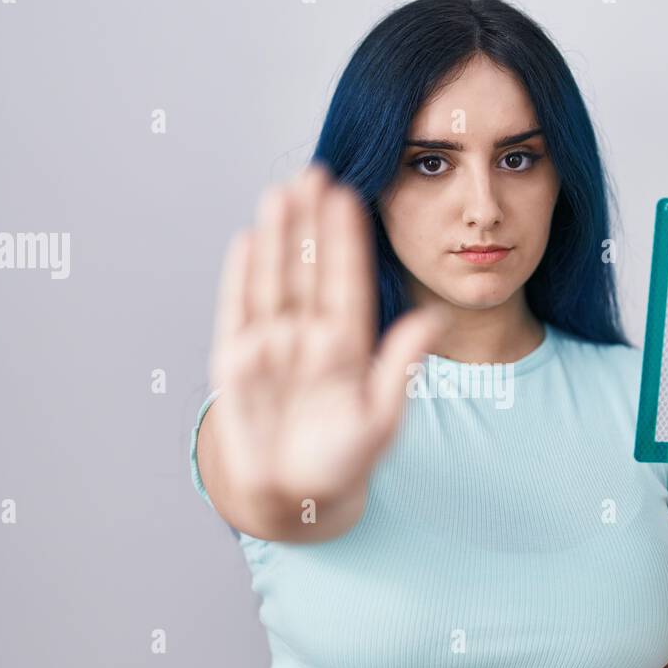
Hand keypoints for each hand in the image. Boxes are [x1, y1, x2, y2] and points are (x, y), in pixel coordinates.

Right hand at [208, 162, 447, 507]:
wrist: (295, 496)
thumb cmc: (344, 460)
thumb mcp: (380, 417)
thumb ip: (399, 366)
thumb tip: (432, 319)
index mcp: (348, 344)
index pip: (347, 280)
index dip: (347, 239)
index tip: (350, 196)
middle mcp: (309, 335)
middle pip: (310, 268)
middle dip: (312, 221)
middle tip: (315, 171)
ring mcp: (271, 345)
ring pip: (275, 278)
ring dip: (277, 237)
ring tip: (282, 192)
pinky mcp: (235, 361)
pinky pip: (238, 310)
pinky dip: (242, 277)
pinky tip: (248, 239)